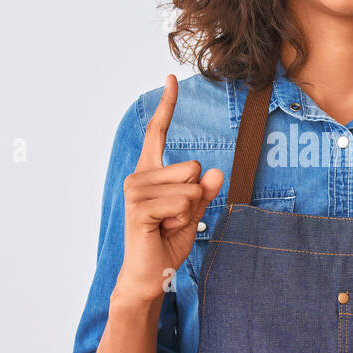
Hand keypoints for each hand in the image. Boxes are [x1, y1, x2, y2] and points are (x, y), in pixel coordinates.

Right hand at [115, 75, 223, 303]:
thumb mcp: (194, 212)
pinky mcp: (138, 207)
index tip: (172, 78)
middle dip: (195, 197)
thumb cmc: (167, 242)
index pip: (158, 132)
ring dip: (188, 211)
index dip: (168, 105)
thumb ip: (203, 191)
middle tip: (173, 219)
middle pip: (193, 167)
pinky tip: (163, 230)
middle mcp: (138, 176)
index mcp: (150, 172)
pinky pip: (183, 202)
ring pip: (191, 186)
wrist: (150, 275)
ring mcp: (135, 190)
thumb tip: (216, 172)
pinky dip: (182, 219)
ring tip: (167, 225)